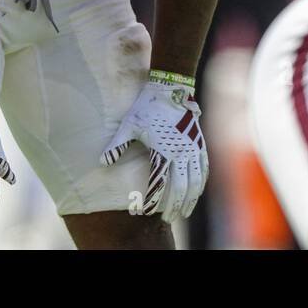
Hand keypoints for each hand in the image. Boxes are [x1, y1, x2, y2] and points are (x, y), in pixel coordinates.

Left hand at [101, 77, 207, 222]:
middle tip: (168, 219)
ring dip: (191, 198)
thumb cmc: (148, 106)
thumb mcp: (129, 124)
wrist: (172, 88)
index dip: (152, 199)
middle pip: (181, 186)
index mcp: (163, 149)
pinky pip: (204, 168)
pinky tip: (197, 191)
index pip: (159, 182)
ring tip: (184, 212)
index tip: (144, 211)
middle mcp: (181, 151)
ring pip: (196, 180)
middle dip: (175, 206)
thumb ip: (117, 145)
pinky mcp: (200, 143)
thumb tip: (102, 162)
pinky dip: (201, 183)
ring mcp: (193, 147)